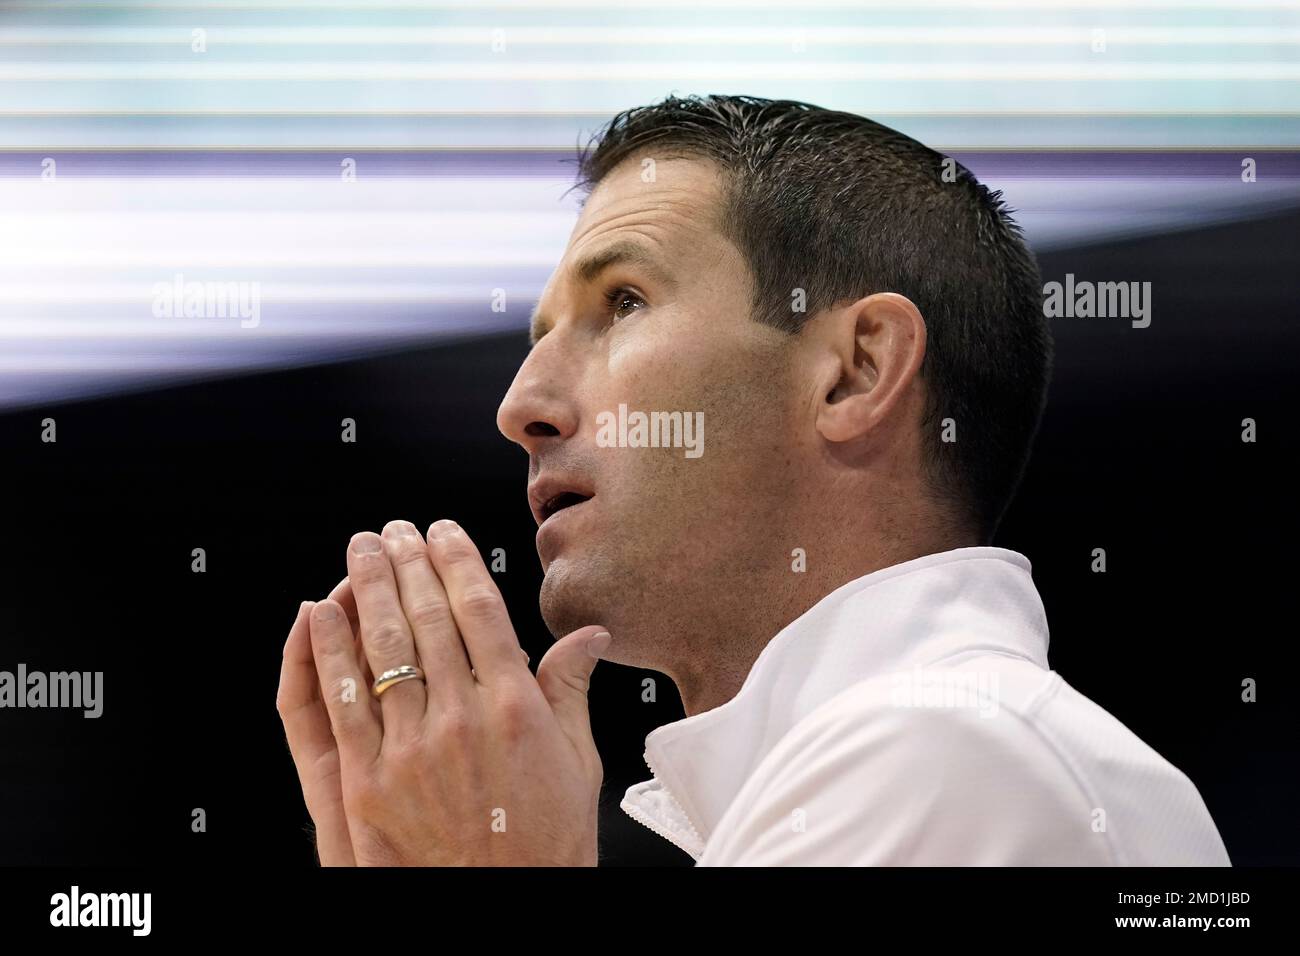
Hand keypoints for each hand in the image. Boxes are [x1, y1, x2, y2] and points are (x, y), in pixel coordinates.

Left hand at [276, 519, 609, 865]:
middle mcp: (462, 719)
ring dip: (366, 589)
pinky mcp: (367, 784)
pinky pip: (340, 703)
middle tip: (392, 529)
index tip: (442, 532)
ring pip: (382, 648)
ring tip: (359, 550)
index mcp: (516, 708)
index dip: (456, 560)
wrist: (504, 914)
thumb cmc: (544, 846)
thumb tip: (590, 635)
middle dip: (406, 562)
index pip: (480, 609)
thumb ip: (572, 690)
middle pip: (427, 617)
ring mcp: (410, 750)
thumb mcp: (578, 764)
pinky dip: (329, 652)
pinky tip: (321, 614)